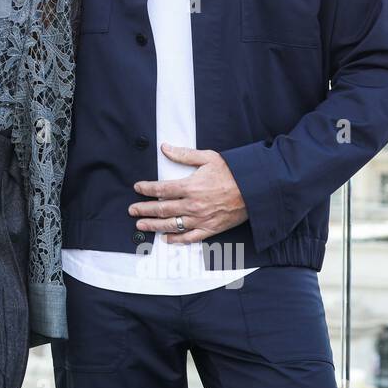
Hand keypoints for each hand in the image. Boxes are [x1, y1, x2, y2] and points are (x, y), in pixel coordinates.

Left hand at [127, 143, 248, 242]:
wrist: (255, 189)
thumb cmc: (232, 172)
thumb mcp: (208, 157)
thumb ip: (184, 154)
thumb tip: (165, 148)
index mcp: (190, 186)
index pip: (161, 189)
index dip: (146, 189)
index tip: (137, 188)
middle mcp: (192, 205)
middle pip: (162, 209)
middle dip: (144, 209)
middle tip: (132, 210)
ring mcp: (200, 219)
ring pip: (171, 225)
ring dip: (154, 225)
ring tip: (141, 225)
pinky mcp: (210, 229)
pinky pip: (190, 237)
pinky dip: (177, 239)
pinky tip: (167, 239)